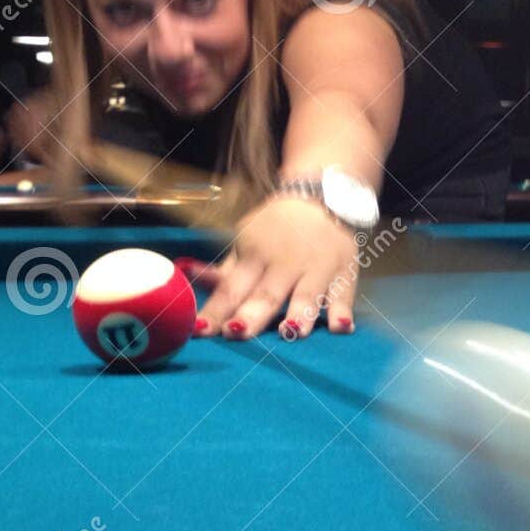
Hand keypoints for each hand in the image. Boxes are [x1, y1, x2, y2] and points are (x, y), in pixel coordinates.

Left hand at [193, 195, 359, 339]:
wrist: (321, 197)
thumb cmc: (276, 230)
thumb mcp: (246, 242)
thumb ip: (223, 270)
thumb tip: (184, 272)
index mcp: (255, 256)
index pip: (232, 288)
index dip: (216, 310)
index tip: (200, 331)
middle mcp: (285, 263)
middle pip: (267, 293)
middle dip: (253, 314)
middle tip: (238, 333)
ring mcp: (316, 268)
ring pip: (307, 294)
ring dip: (299, 313)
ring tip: (291, 332)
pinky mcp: (344, 273)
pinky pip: (344, 294)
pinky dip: (342, 311)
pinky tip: (340, 328)